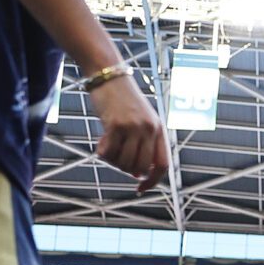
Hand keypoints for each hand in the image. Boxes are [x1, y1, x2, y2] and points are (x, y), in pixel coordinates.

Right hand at [90, 74, 169, 192]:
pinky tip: (101, 141)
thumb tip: (138, 173)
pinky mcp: (116, 125)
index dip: (152, 181)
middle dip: (126, 169)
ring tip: (109, 145)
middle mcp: (149, 129)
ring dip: (113, 160)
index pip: (162, 165)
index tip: (140, 188)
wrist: (109, 75)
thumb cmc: (123, 99)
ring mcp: (134, 127)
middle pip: (140, 167)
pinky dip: (103, 152)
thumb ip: (144, 144)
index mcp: (159, 129)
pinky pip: (109, 153)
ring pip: (124, 162)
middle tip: (116, 157)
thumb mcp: (141, 119)